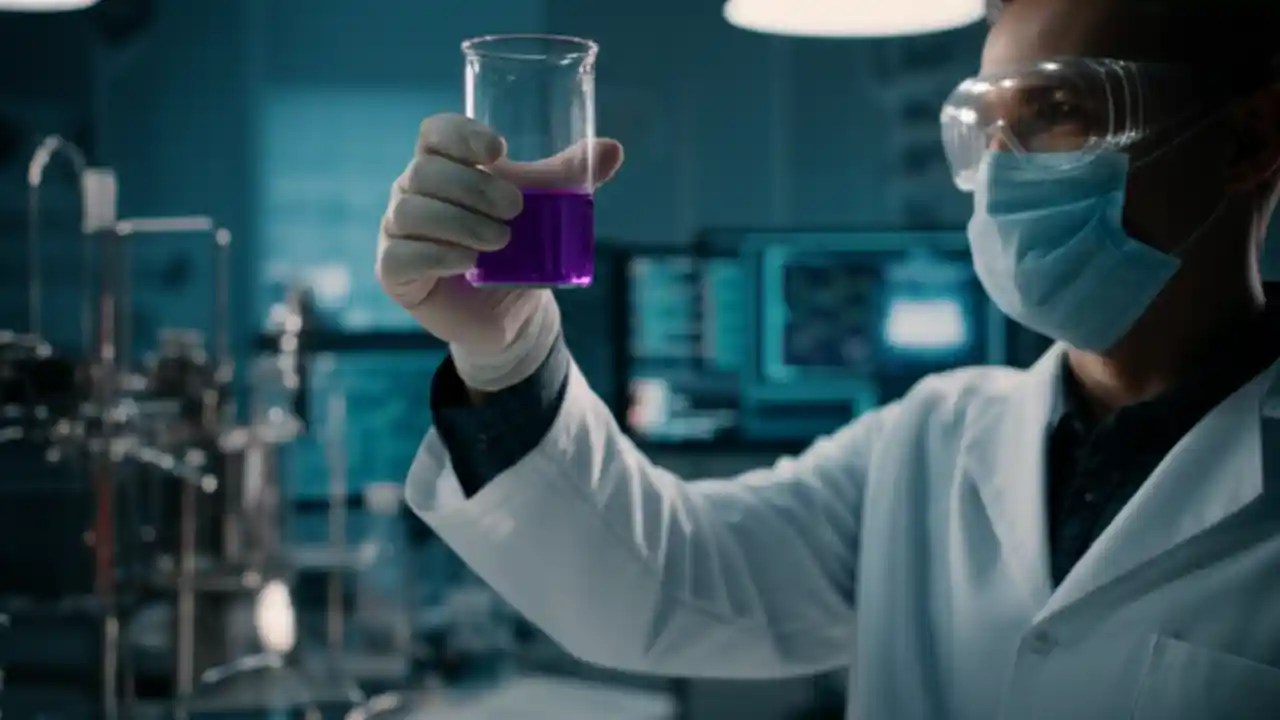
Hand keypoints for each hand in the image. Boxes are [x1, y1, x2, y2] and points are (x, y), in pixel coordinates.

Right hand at [376, 113, 623, 390]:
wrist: (511, 313)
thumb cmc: (519, 249)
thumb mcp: (544, 210)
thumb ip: (568, 178)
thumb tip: (612, 149)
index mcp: (443, 164)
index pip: (436, 132)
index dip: (461, 135)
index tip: (499, 151)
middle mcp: (412, 191)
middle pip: (426, 171)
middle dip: (475, 188)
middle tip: (517, 210)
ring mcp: (397, 230)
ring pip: (413, 210)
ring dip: (461, 223)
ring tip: (501, 242)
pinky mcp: (394, 272)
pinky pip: (403, 254)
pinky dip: (439, 254)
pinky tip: (469, 262)